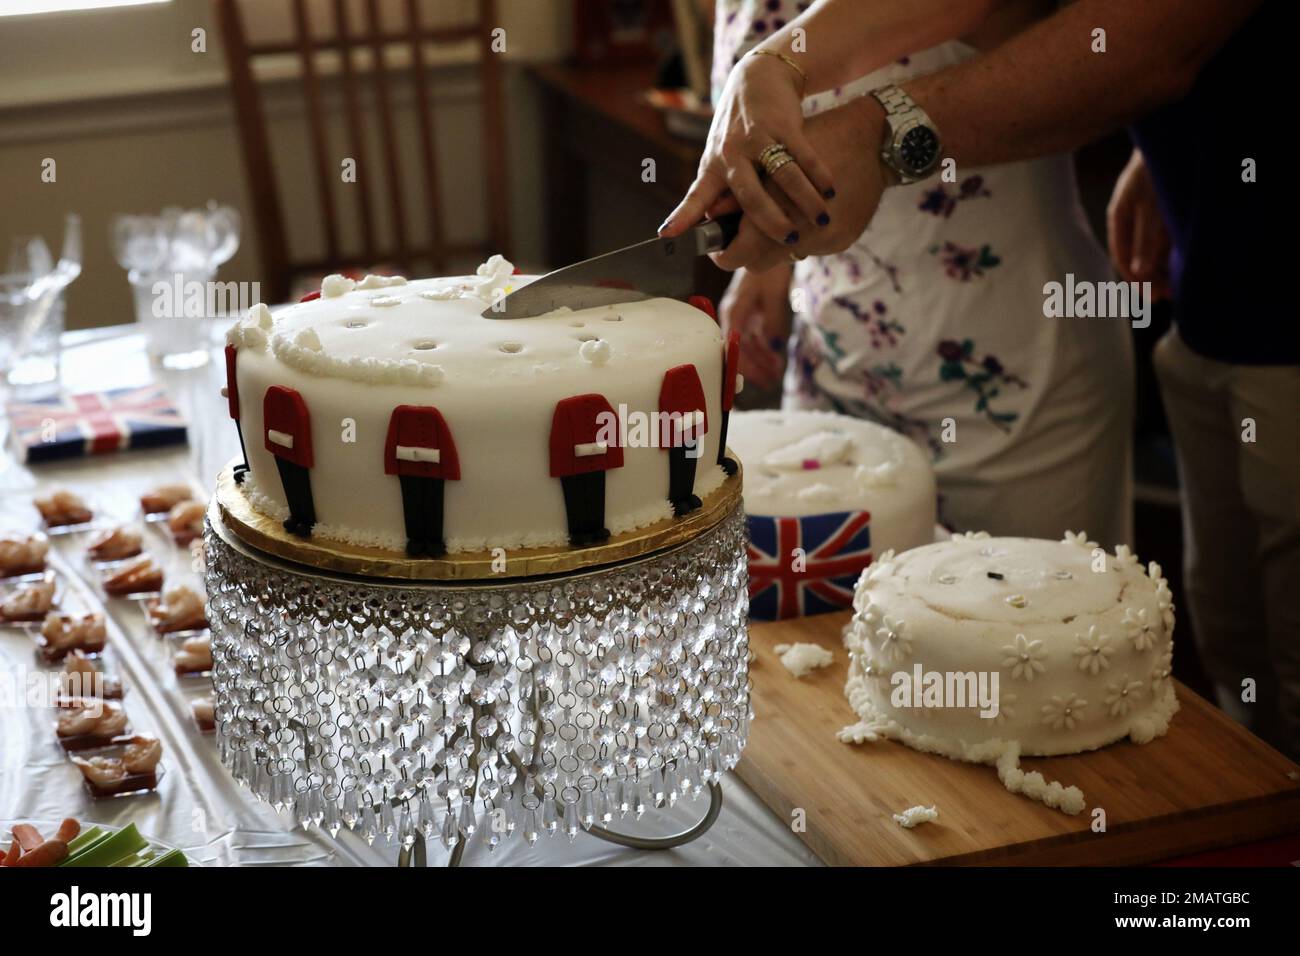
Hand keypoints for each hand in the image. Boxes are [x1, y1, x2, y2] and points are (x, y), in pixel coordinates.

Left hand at [659, 51, 834, 246]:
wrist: (756, 79)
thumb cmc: (737, 132)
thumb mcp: (720, 161)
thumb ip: (720, 196)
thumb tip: (720, 236)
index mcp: (712, 167)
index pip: (696, 197)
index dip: (683, 216)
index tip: (669, 234)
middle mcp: (731, 153)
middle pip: (750, 195)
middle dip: (770, 220)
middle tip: (789, 239)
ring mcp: (757, 137)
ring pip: (784, 175)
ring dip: (805, 200)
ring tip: (820, 219)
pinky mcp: (783, 124)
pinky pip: (804, 154)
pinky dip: (819, 174)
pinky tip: (830, 190)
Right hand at [719, 264, 792, 389]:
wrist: (768, 246)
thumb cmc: (769, 267)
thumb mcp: (773, 293)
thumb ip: (773, 321)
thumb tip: (774, 347)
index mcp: (733, 311)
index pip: (733, 346)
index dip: (740, 365)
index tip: (751, 380)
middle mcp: (734, 316)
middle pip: (739, 349)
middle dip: (754, 367)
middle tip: (770, 381)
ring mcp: (742, 316)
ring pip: (747, 346)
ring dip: (761, 361)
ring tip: (775, 374)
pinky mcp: (751, 315)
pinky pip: (754, 338)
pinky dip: (764, 349)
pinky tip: (775, 359)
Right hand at [1106, 149, 1171, 298]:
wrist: (1177, 136)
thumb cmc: (1158, 170)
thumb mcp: (1151, 208)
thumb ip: (1146, 241)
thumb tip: (1140, 274)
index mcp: (1119, 218)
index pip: (1122, 257)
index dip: (1136, 279)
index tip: (1152, 295)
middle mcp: (1131, 217)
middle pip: (1136, 255)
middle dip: (1149, 277)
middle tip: (1166, 295)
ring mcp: (1146, 212)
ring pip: (1150, 247)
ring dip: (1161, 266)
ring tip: (1176, 283)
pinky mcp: (1163, 208)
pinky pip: (1162, 237)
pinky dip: (1169, 251)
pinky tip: (1180, 261)